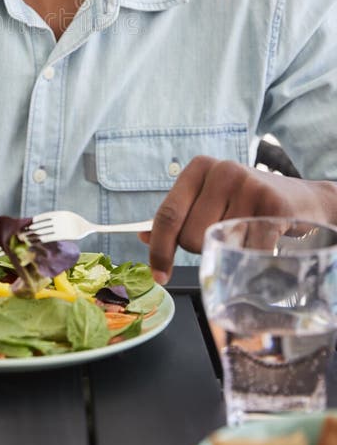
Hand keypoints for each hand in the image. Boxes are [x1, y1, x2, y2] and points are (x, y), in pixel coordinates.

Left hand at [144, 156, 330, 284]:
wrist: (303, 200)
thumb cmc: (248, 203)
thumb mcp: (210, 200)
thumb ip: (180, 216)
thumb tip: (142, 237)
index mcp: (198, 168)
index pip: (168, 214)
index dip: (160, 249)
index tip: (159, 275)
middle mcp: (221, 170)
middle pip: (190, 235)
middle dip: (204, 249)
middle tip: (226, 237)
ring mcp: (248, 184)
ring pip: (218, 244)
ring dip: (230, 251)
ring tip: (246, 234)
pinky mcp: (272, 202)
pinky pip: (248, 248)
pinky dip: (252, 257)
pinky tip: (262, 244)